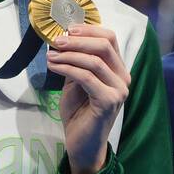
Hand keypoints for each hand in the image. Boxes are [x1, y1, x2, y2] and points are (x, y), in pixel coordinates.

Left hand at [45, 24, 129, 173]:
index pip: (109, 38)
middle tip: (55, 40)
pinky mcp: (109, 101)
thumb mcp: (75, 81)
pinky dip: (67, 68)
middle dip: (77, 40)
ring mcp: (119, 90)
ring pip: (95, 60)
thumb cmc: (79, 113)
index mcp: (117, 70)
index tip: (66, 29)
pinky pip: (86, 77)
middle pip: (104, 45)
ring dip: (69, 54)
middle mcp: (123, 78)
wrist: (82, 144)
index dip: (88, 30)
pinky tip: (54, 66)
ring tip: (50, 55)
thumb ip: (75, 61)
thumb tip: (62, 38)